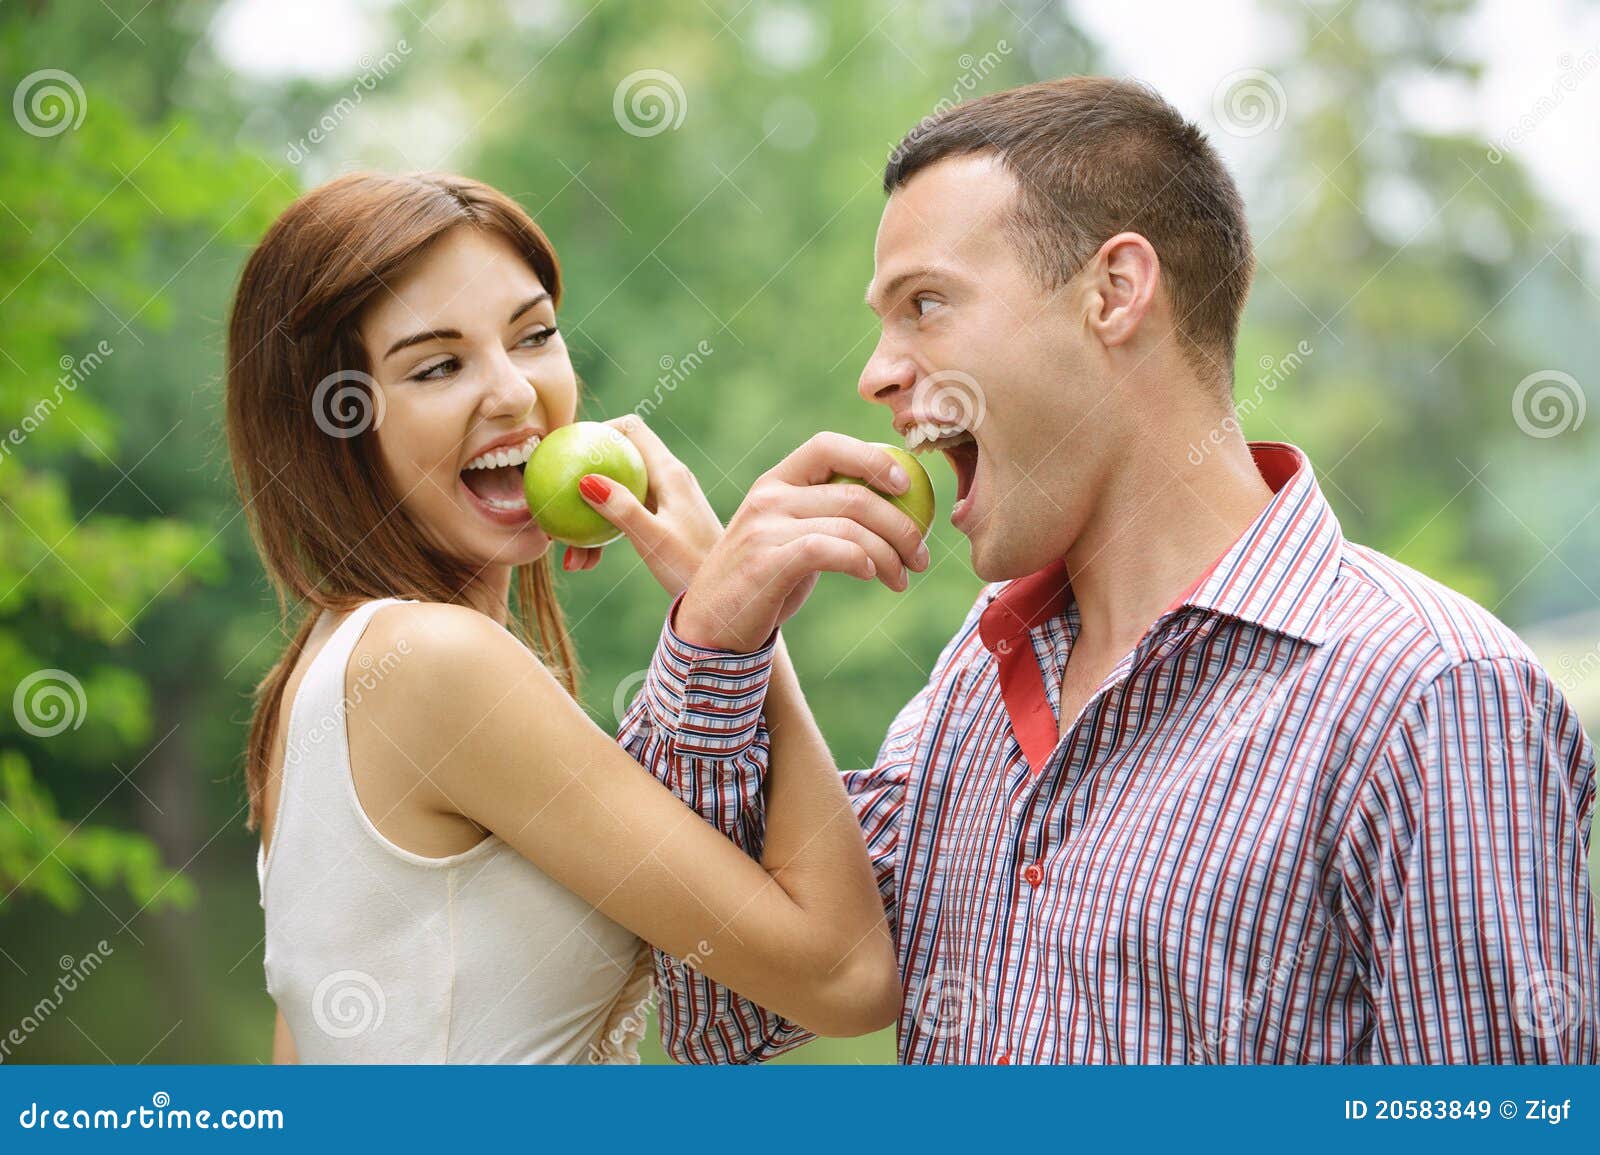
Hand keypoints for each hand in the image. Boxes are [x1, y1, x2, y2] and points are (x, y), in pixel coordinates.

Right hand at [562, 415, 721, 595]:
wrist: (728, 598)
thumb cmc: (694, 570)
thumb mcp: (654, 540)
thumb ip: (622, 510)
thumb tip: (587, 480)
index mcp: (670, 474)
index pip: (631, 430)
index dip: (598, 430)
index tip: (567, 452)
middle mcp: (669, 480)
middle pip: (618, 462)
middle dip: (583, 480)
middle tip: (552, 505)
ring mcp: (666, 502)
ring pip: (617, 494)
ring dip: (589, 517)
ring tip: (567, 557)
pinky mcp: (663, 522)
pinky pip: (625, 517)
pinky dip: (604, 534)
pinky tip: (585, 563)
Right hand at [674, 433, 929, 652]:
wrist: (712, 626)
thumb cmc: (764, 581)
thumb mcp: (790, 536)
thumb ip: (827, 515)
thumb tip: (896, 507)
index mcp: (775, 481)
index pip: (827, 445)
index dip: (873, 458)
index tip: (907, 486)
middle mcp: (768, 496)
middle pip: (854, 494)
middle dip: (901, 525)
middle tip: (921, 556)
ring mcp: (765, 528)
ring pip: (850, 525)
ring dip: (890, 554)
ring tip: (901, 578)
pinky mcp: (767, 561)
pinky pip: (830, 550)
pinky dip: (862, 561)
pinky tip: (872, 576)